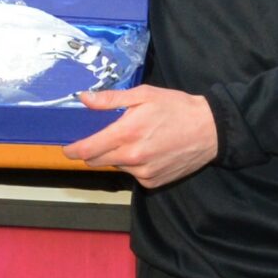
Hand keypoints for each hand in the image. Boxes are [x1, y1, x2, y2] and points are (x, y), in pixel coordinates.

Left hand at [62, 84, 218, 186]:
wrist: (210, 130)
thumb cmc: (176, 107)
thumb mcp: (143, 95)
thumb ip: (110, 99)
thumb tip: (83, 99)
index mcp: (126, 134)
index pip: (86, 150)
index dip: (72, 150)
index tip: (68, 148)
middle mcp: (132, 157)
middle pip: (96, 161)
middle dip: (93, 151)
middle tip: (103, 138)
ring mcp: (142, 173)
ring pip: (116, 167)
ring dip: (117, 156)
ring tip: (136, 140)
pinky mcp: (152, 182)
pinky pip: (133, 175)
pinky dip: (134, 165)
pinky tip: (149, 152)